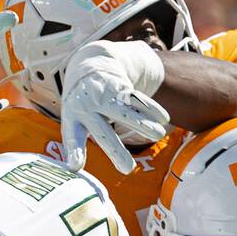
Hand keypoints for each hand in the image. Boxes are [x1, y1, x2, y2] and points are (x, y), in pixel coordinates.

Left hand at [61, 41, 169, 173]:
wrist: (90, 63)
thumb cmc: (81, 104)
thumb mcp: (72, 119)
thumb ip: (74, 145)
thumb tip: (74, 172)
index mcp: (73, 118)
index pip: (72, 138)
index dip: (74, 152)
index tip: (75, 167)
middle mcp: (88, 107)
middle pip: (102, 132)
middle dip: (115, 151)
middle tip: (128, 169)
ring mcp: (105, 96)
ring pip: (124, 112)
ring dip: (142, 123)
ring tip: (158, 134)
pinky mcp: (120, 88)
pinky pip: (137, 99)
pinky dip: (151, 108)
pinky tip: (164, 119)